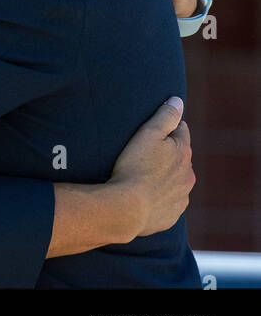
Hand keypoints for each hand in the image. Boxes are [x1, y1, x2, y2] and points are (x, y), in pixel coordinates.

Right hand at [109, 96, 194, 238]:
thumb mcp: (147, 134)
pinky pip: (169, 201)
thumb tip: (178, 101)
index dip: (169, 127)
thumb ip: (165, 116)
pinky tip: (144, 194)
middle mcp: (188, 175)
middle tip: (146, 151)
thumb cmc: (134, 166)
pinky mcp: (172, 214)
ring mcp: (181, 197)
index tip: (156, 128)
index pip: (182, 131)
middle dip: (169, 153)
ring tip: (143, 175)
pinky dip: (160, 196)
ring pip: (176, 180)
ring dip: (165, 176)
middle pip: (181, 157)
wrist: (127, 208)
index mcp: (183, 153)